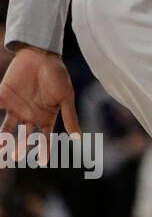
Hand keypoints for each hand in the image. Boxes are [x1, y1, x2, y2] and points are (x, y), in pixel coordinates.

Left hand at [0, 46, 78, 162]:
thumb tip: (78, 137)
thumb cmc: (57, 75)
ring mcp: (15, 107)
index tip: (42, 162)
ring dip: (4, 141)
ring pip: (7, 129)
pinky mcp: (3, 97)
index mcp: (46, 116)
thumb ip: (70, 116)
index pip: (44, 137)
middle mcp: (30, 115)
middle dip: (18, 148)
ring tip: (0, 151)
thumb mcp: (66, 96)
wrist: (40, 55)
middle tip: (15, 158)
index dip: (43, 149)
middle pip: (23, 136)